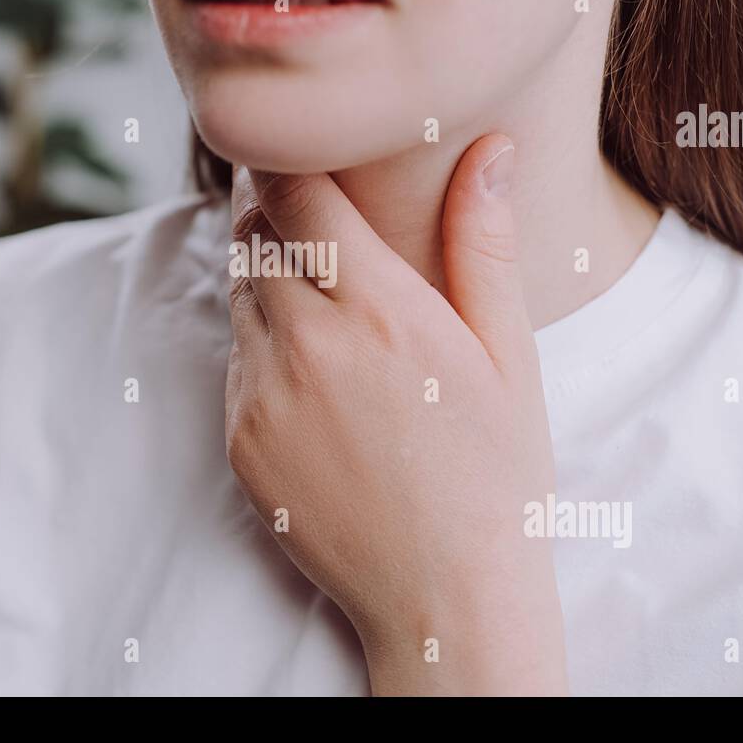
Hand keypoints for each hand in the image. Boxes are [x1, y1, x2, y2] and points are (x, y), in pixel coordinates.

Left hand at [224, 134, 567, 694]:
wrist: (444, 593)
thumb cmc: (494, 473)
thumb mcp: (509, 355)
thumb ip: (484, 245)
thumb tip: (490, 150)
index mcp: (379, 311)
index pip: (295, 195)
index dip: (287, 162)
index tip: (299, 152)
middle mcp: (307, 345)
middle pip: (254, 236)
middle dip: (275, 212)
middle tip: (311, 212)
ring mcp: (262, 395)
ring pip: (239, 295)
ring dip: (266, 275)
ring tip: (321, 293)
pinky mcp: (239, 440)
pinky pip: (233, 361)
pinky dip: (261, 343)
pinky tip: (314, 368)